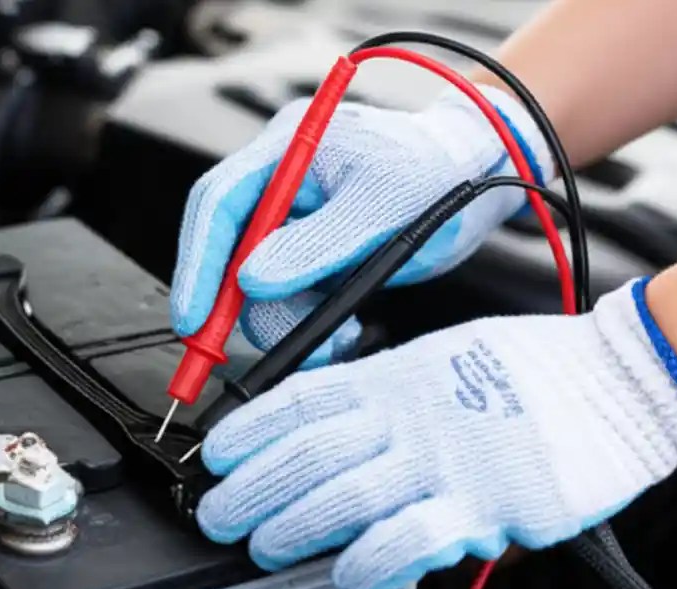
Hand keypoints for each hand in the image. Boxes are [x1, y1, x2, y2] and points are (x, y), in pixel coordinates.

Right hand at [170, 85, 551, 363]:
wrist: (481, 174)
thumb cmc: (439, 168)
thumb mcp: (380, 206)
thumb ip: (313, 245)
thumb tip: (252, 282)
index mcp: (286, 152)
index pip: (217, 206)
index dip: (199, 265)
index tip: (194, 318)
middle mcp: (281, 188)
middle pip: (228, 255)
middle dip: (239, 309)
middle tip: (255, 348)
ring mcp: (294, 226)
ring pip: (257, 290)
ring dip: (286, 326)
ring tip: (335, 341)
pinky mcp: (313, 259)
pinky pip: (290, 303)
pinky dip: (309, 328)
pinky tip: (343, 333)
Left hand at [196, 278, 676, 588]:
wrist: (618, 383)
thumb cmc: (530, 371)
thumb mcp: (440, 356)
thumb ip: (382, 390)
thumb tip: (319, 421)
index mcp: (394, 376)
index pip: (300, 399)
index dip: (247, 429)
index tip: (215, 455)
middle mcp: (409, 416)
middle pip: (305, 454)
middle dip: (249, 489)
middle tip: (219, 514)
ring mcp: (445, 461)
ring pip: (342, 497)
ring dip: (291, 528)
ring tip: (262, 547)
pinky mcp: (486, 506)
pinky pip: (407, 539)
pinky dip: (367, 561)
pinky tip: (344, 575)